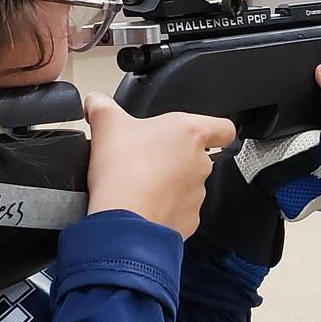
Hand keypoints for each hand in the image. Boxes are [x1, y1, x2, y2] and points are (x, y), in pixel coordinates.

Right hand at [84, 93, 236, 237]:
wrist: (124, 220)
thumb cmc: (123, 170)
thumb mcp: (106, 124)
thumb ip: (102, 105)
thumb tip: (96, 101)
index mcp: (190, 133)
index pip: (224, 127)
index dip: (215, 129)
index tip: (198, 133)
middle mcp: (200, 163)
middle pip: (197, 156)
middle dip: (174, 157)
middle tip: (146, 159)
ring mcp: (197, 194)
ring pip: (187, 185)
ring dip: (169, 184)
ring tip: (139, 184)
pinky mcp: (189, 220)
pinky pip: (179, 211)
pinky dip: (164, 209)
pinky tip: (142, 206)